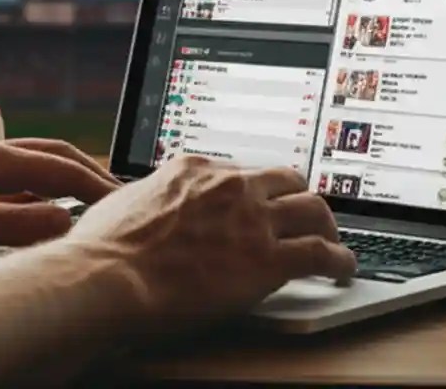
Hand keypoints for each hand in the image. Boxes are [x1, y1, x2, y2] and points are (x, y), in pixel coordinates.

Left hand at [0, 138, 118, 260]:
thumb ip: (15, 224)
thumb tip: (65, 220)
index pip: (61, 168)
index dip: (97, 186)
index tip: (125, 204)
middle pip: (51, 155)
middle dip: (88, 173)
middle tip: (116, 196)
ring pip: (29, 168)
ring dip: (62, 182)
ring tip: (85, 204)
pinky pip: (7, 183)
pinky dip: (33, 194)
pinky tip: (33, 215)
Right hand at [67, 155, 355, 326]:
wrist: (106, 277)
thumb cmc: (102, 249)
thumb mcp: (124, 201)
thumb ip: (149, 198)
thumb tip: (143, 204)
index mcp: (196, 168)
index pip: (242, 171)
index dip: (256, 190)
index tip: (261, 202)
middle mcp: (231, 185)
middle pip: (287, 180)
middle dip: (298, 197)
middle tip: (305, 215)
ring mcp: (252, 219)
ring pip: (313, 210)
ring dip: (327, 226)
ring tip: (332, 242)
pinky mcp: (267, 259)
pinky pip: (320, 253)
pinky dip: (340, 260)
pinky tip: (343, 269)